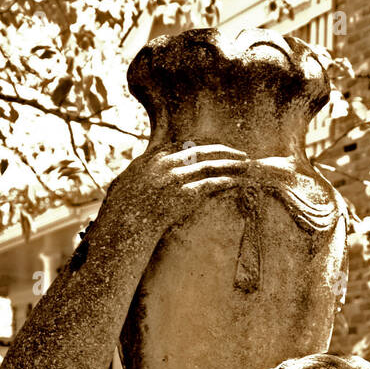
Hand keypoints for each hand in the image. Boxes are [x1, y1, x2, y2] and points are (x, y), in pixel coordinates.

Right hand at [97, 143, 253, 234]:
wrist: (123, 225)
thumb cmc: (123, 209)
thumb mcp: (128, 181)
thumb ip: (142, 169)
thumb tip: (144, 164)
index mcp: (155, 158)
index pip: (188, 143)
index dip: (208, 144)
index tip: (221, 146)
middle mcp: (167, 164)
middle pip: (203, 150)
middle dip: (225, 151)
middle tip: (241, 154)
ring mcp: (175, 178)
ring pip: (210, 165)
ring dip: (231, 164)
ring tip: (246, 166)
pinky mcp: (183, 195)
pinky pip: (210, 184)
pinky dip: (225, 181)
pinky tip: (236, 182)